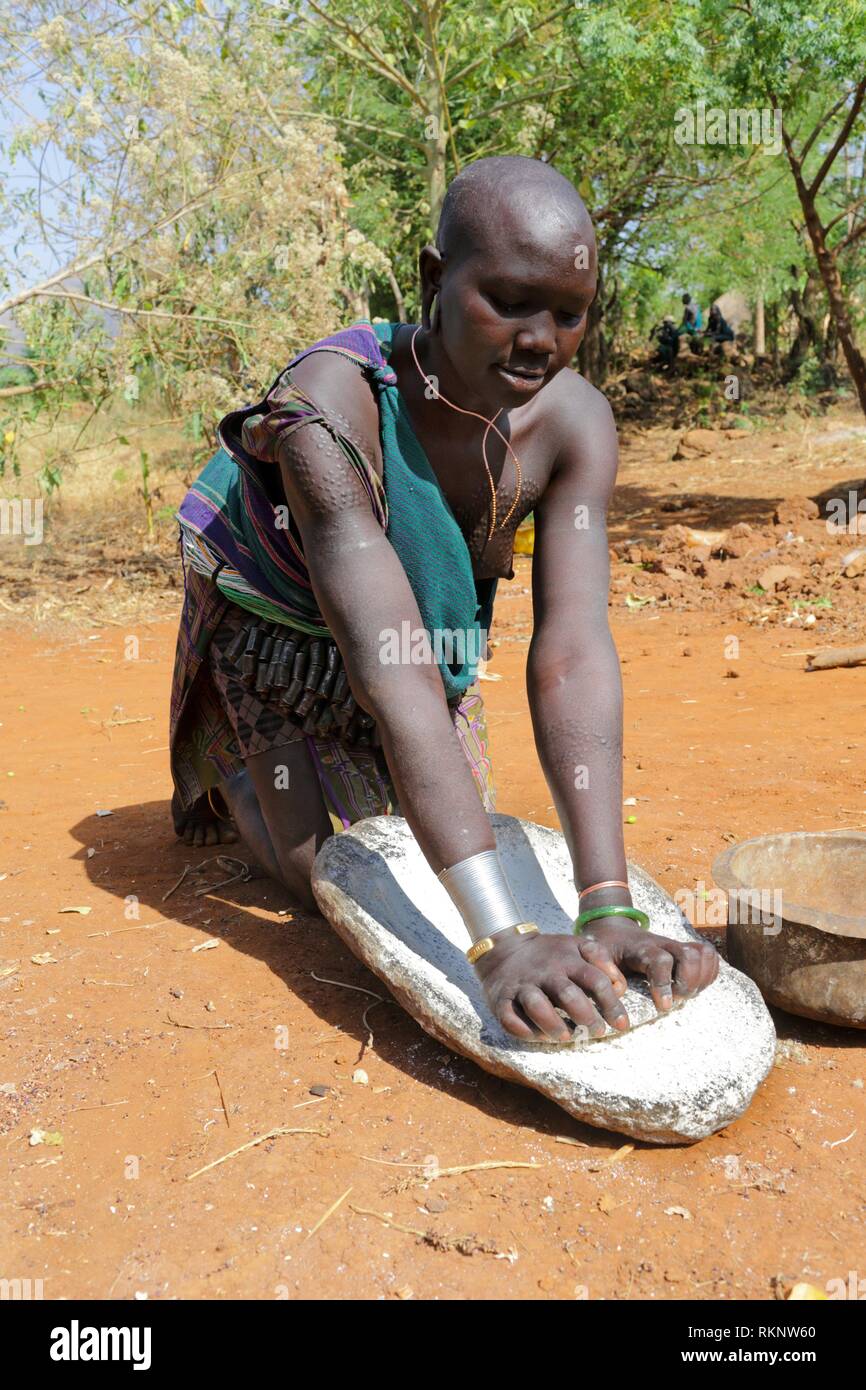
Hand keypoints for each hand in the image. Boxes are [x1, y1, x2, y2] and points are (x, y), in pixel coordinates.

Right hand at [473, 918, 719, 1042]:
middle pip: (568, 994)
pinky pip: (510, 1018)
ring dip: (553, 1024)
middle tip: (597, 1032)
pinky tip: (537, 1037)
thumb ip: (600, 959)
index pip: (595, 980)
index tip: (622, 1025)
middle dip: (586, 1017)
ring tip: (566, 1037)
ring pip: (537, 1006)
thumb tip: (620, 986)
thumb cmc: (550, 954)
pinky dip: (524, 1030)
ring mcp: (523, 985)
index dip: (611, 1004)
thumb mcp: (575, 946)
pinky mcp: (502, 999)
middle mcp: (546, 972)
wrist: (504, 947)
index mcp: (567, 959)